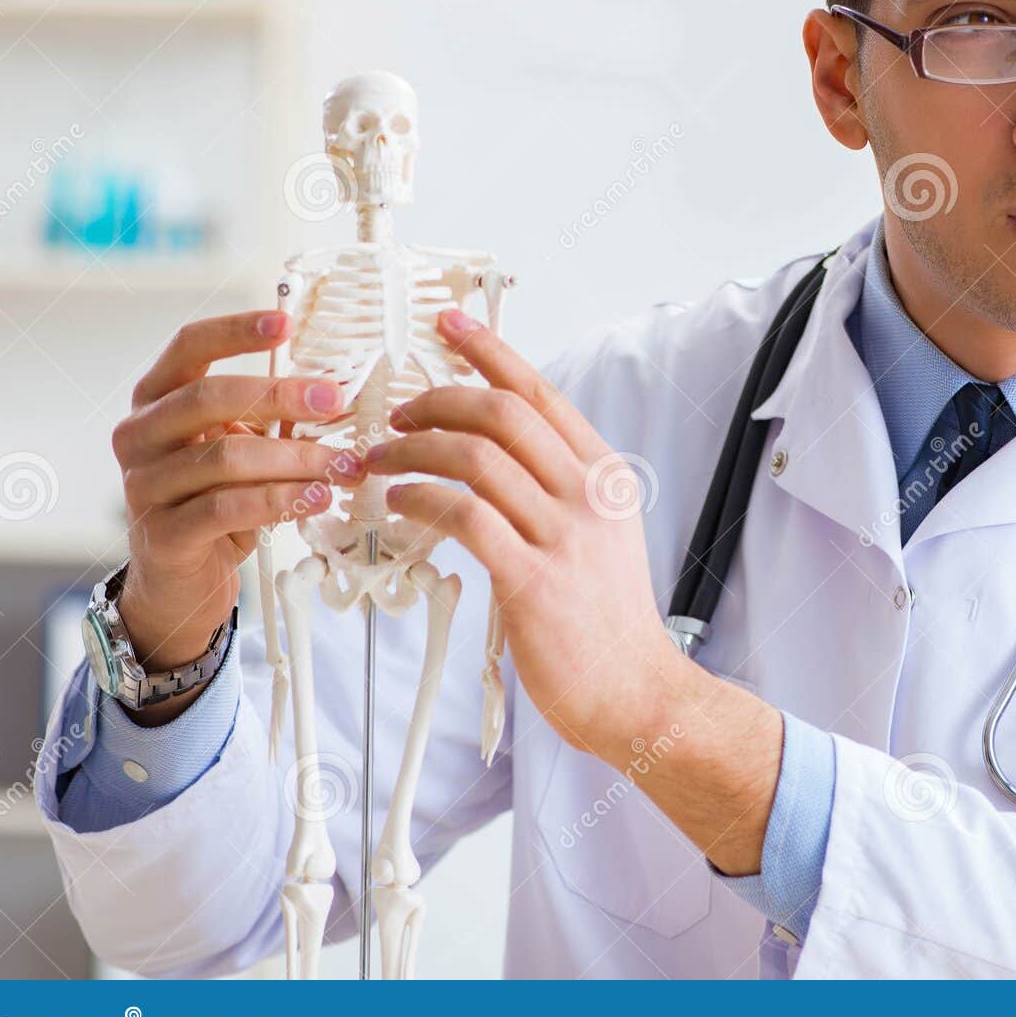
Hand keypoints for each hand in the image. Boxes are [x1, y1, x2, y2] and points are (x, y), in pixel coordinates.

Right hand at [112, 310, 361, 720]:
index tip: (286, 322)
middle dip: (280, 396)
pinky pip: (225, 509)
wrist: (182, 579)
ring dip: (294, 458)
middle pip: (208, 397)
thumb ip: (271, 417)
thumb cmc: (218, 498)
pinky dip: (278, 501)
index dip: (235, 330)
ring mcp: (144, 486)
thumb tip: (339, 389)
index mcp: (158, 399)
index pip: (189, 346)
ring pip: (224, 458)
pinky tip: (317, 499)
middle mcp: (140, 435)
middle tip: (336, 400)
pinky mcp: (162, 535)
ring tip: (343, 465)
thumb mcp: (242, 446)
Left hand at [362, 308, 685, 763]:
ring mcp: (564, 536)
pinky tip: (398, 502)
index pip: (540, 393)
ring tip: (379, 459)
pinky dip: (421, 500)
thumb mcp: (601, 532)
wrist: (636, 691)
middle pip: (503, 414)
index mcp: (604, 474)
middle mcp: (588, 494)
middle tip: (396, 412)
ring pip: (477, 460)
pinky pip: (465, 518)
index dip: (489, 352)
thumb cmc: (606, 617)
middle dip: (437, 401)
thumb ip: (559, 487)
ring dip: (414, 450)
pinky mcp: (533, 580)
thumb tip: (497, 448)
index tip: (448, 326)